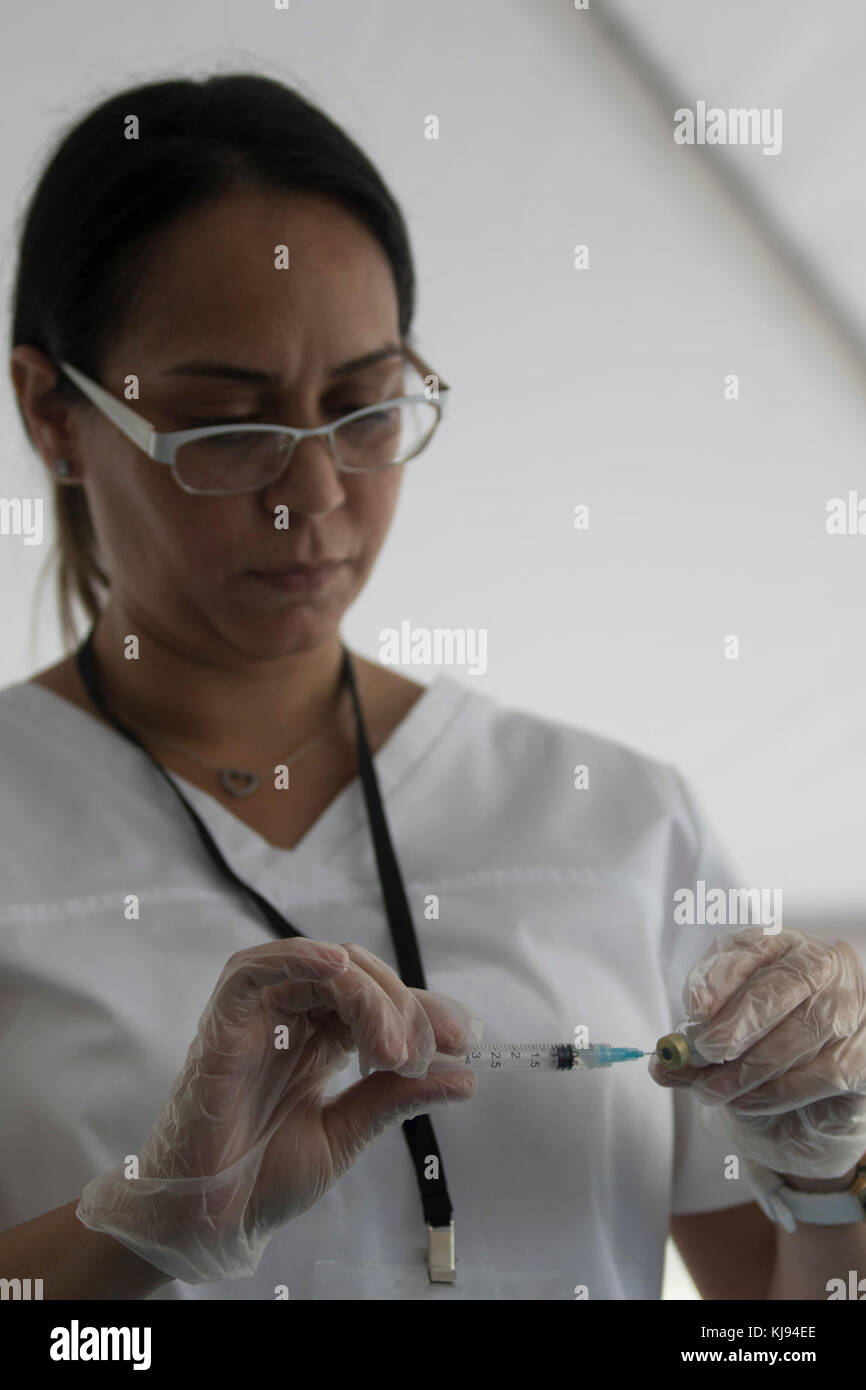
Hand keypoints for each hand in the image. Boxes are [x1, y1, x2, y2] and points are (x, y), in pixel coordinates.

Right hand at [77, 939, 479, 1282]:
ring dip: (368, 996)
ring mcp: (258, 1016)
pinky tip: (336, 967)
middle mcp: (291, 1019)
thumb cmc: (262, 1178)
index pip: (379, 1000)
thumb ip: (397, 1096)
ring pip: (322, 968)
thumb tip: (466, 1077)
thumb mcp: (348, 1132)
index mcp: (320, 1039)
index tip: (464, 1042)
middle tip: (432, 1049)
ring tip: (391, 1048)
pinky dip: (297, 956)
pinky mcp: (224, 1021)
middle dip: (404, 1005)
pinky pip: (256, 969)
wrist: (210, 1220)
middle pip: (357, 976)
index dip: (425, 1012)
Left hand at [649, 927, 865, 1180]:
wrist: (802, 1112)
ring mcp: (851, 1008)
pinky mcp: (864, 1056)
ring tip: (713, 1089)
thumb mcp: (716, 1042)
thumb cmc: (756, 1058)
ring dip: (750, 1066)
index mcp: (780, 947)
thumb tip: (662, 1060)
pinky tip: (748, 1101)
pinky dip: (778, 1090)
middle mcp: (822, 968)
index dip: (722, 976)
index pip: (754, 945)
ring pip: (803, 1029)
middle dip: (736, 1022)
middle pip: (781, 984)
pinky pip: (823, 1072)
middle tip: (703, 1051)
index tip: (695, 1008)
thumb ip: (691, 1048)